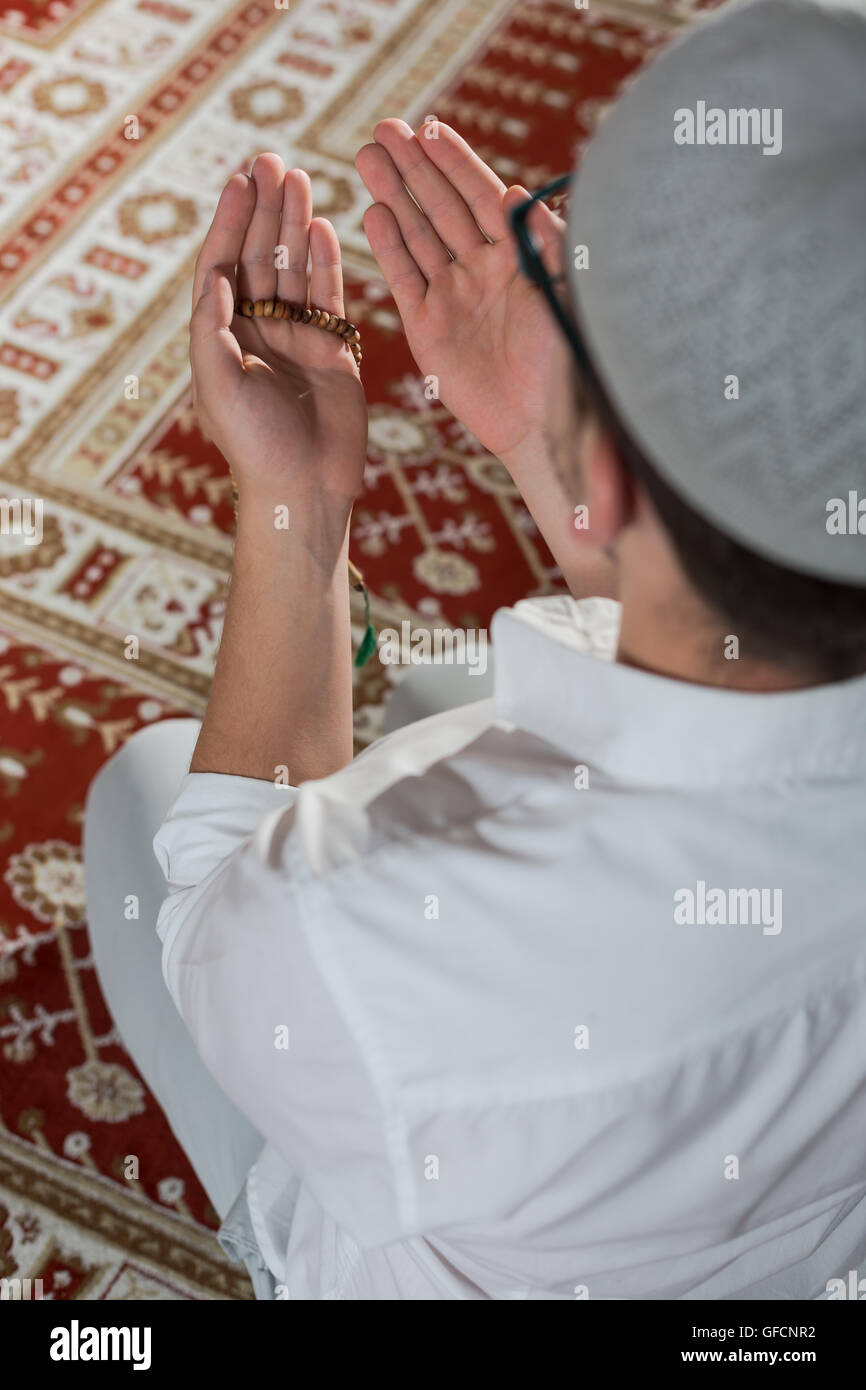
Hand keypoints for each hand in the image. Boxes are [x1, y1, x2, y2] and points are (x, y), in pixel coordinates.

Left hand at [190, 154, 367, 513]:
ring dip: (295, 224)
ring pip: (293, 270)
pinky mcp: (331, 352)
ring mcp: (295, 340)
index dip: (229, 221)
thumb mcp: (217, 385)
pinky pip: (328, 297)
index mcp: (221, 339)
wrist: (304, 489)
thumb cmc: (254, 446)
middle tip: (273, 160)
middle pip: (258, 257)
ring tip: (300, 177)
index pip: (222, 266)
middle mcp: (256, 333)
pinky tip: (325, 227)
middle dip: (264, 209)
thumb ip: (210, 328)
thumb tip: (214, 274)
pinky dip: (326, 262)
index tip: (241, 179)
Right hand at [355, 119, 563, 463]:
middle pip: (441, 207)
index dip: (455, 163)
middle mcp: (482, 270)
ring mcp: (453, 297)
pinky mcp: (428, 328)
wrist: (542, 424)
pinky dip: (388, 248)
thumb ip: (544, 243)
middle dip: (413, 167)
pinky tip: (372, 214)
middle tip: (384, 128)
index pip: (481, 196)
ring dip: (393, 196)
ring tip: (367, 157)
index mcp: (518, 256)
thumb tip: (519, 194)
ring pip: (417, 235)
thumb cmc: (567, 362)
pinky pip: (404, 279)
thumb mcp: (565, 295)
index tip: (430, 128)